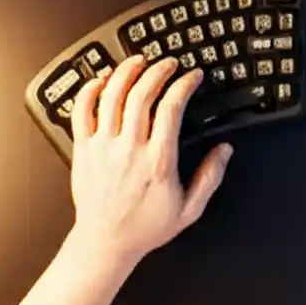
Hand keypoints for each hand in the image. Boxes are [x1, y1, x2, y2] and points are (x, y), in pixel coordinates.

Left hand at [65, 55, 232, 265]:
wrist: (105, 242)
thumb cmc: (144, 227)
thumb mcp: (189, 209)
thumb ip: (210, 177)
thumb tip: (224, 151)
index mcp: (158, 161)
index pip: (171, 107)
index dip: (184, 84)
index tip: (192, 77)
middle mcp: (129, 149)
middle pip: (141, 93)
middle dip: (158, 70)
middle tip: (168, 64)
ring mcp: (103, 147)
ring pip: (112, 96)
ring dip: (126, 72)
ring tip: (138, 61)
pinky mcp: (83, 149)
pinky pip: (82, 111)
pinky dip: (90, 90)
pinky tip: (102, 80)